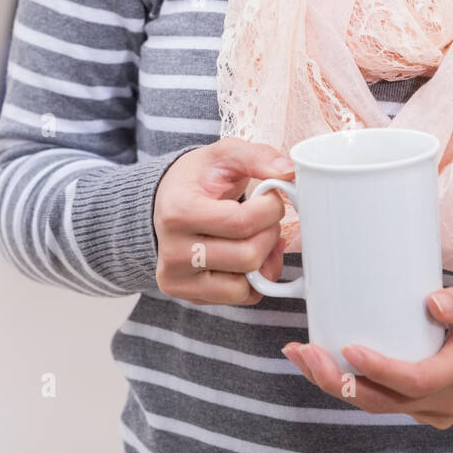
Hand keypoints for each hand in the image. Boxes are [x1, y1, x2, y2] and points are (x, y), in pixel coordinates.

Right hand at [153, 138, 294, 305]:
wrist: (164, 201)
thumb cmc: (196, 178)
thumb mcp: (223, 155)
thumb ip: (256, 157)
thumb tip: (288, 171)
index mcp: (178, 212)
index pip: (241, 223)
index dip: (271, 209)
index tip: (271, 196)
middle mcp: (173, 251)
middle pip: (247, 256)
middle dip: (270, 233)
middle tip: (267, 217)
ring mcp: (178, 278)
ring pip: (245, 285)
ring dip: (265, 259)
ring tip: (260, 236)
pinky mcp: (189, 295)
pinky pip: (240, 298)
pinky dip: (256, 279)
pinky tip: (252, 256)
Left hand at [282, 282, 452, 428]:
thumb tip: (432, 303)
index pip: (416, 381)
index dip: (380, 370)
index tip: (349, 349)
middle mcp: (446, 400)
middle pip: (385, 402)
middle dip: (338, 381)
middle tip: (305, 352)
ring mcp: (432, 410)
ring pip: (377, 406)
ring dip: (336, 384)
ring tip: (300, 355)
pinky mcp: (420, 408)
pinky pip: (382, 403)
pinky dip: (351, 387)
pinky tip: (322, 365)